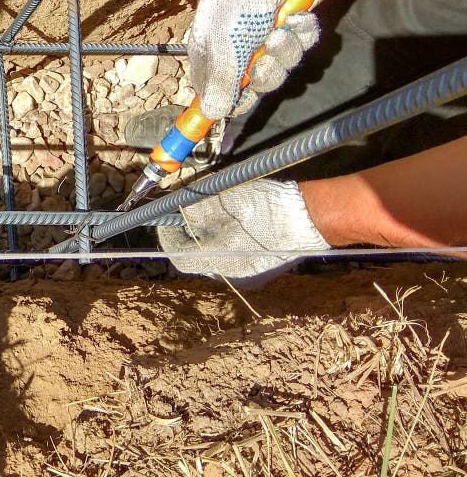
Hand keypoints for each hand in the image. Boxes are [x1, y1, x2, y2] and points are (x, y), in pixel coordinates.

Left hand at [157, 179, 330, 285]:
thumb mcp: (225, 200)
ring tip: (210, 215)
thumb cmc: (267, 207)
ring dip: (207, 238)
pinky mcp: (262, 271)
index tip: (164, 217)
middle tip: (187, 213)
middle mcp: (232, 277)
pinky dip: (225, 241)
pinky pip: (233, 258)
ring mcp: (249, 276)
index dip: (168, 236)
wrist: (312, 219)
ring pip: (216, 258)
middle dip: (188, 236)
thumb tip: (180, 215)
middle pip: (197, 258)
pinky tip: (233, 224)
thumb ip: (196, 210)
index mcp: (220, 262)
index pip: (180, 257)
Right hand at [187, 0, 318, 119]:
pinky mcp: (290, 20)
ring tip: (284, 27)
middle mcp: (237, 45)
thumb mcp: (225, 39)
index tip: (242, 105)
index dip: (231, 101)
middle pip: (257, 83)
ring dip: (289, 49)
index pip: (219, 90)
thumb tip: (213, 114)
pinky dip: (304, 32)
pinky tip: (299, 16)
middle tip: (267, 56)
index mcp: (212, 50)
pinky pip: (302, 42)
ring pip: (284, 63)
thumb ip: (222, 80)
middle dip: (269, 72)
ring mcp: (265, 32)